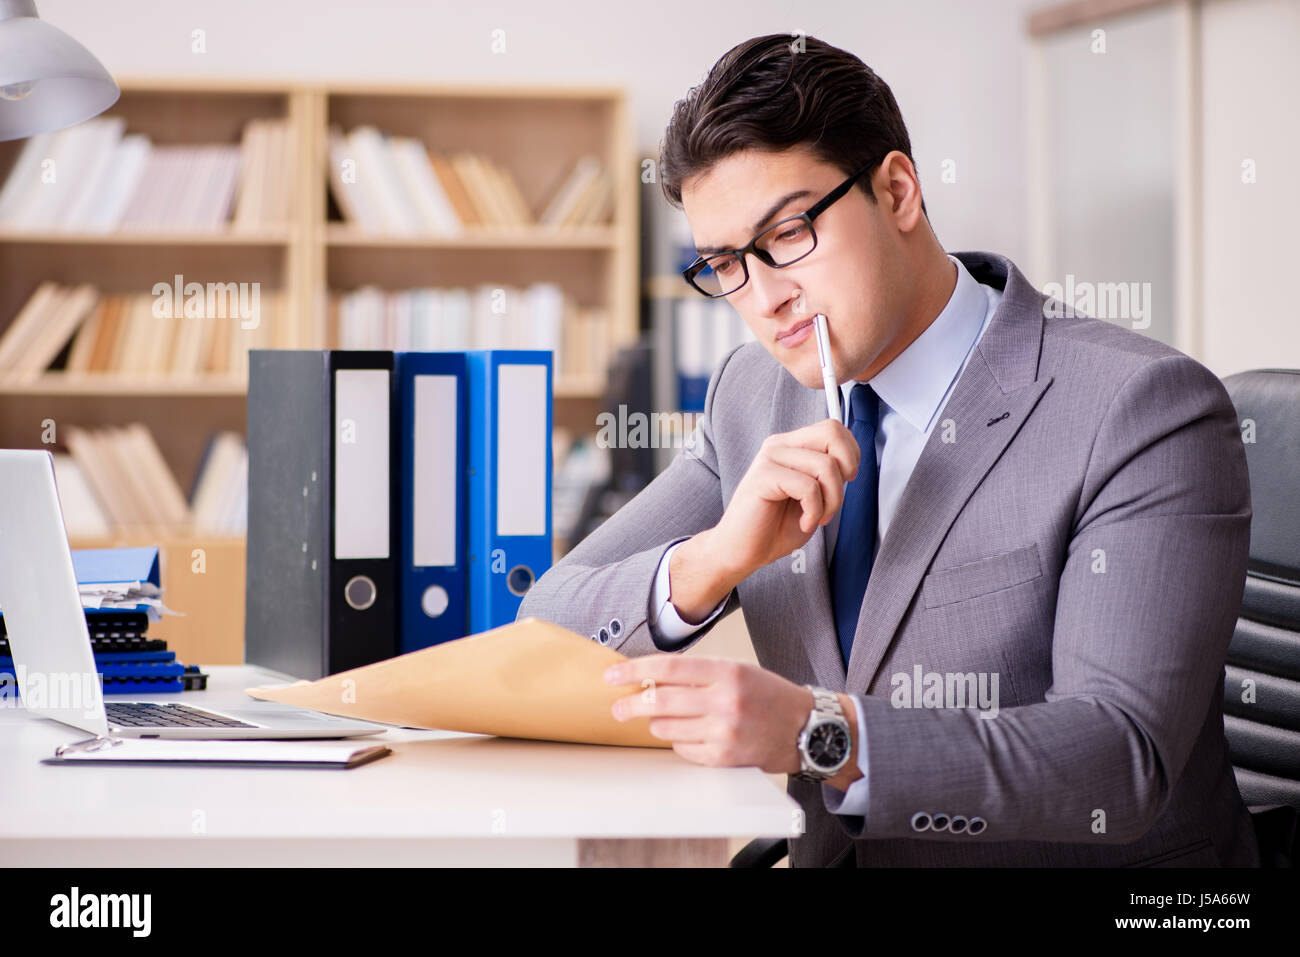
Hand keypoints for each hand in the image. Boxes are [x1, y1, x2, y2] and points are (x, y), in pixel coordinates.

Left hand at [604, 655, 813, 773]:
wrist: (805, 728)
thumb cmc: (767, 695)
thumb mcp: (737, 670)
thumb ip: (697, 673)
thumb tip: (650, 676)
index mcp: (728, 672)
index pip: (670, 667)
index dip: (635, 670)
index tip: (613, 674)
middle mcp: (726, 702)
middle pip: (661, 702)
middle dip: (632, 705)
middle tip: (618, 707)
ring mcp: (724, 733)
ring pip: (667, 729)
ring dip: (657, 723)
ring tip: (664, 718)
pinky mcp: (724, 758)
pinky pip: (682, 750)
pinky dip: (679, 742)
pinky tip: (691, 734)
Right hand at [711, 418, 859, 576]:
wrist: (742, 551)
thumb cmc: (775, 527)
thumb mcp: (813, 497)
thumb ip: (828, 475)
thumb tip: (851, 464)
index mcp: (791, 446)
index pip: (833, 428)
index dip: (850, 454)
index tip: (843, 482)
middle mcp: (780, 445)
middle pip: (831, 432)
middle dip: (846, 469)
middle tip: (833, 498)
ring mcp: (770, 458)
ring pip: (826, 465)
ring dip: (831, 500)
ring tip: (816, 517)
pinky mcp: (763, 476)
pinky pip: (808, 487)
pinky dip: (814, 511)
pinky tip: (804, 522)